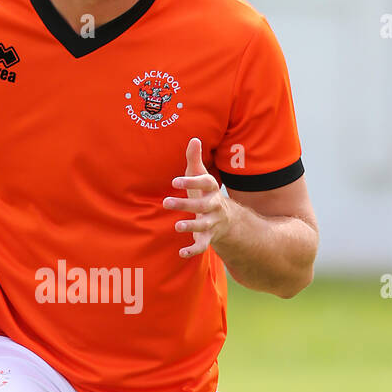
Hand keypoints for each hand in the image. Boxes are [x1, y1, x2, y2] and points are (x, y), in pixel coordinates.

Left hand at [163, 137, 230, 257]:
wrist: (225, 219)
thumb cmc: (204, 193)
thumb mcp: (201, 176)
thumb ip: (195, 159)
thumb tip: (194, 138)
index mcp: (211, 190)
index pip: (205, 183)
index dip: (191, 182)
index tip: (174, 181)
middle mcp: (214, 206)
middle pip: (202, 205)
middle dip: (185, 204)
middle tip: (166, 202)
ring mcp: (212, 223)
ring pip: (203, 225)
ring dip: (191, 225)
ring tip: (177, 226)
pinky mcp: (208, 238)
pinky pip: (203, 245)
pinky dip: (193, 250)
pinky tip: (181, 253)